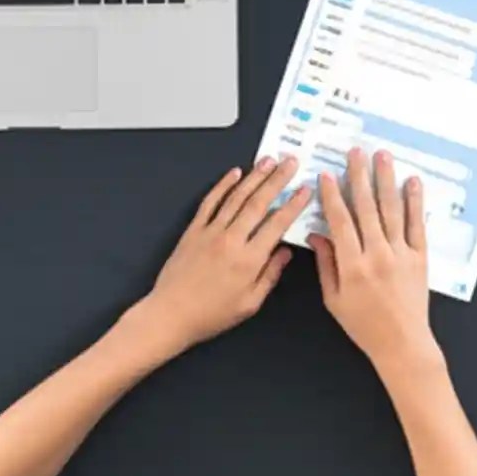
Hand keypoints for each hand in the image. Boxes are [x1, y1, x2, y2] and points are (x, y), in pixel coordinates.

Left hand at [132, 156, 310, 352]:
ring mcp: (210, 231)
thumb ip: (270, 275)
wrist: (172, 313)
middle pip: (258, 202)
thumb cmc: (212, 314)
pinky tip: (234, 173)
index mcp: (249, 260)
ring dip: (254, 176)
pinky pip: (210, 202)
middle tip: (290, 162)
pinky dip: (222, 185)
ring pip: (236, 197)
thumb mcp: (250, 303)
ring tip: (268, 161)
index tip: (305, 189)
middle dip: (277, 180)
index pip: (277, 224)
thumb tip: (285, 252)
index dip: (293, 204)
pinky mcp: (194, 230)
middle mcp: (231, 240)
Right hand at [312, 148, 441, 372]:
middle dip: (358, 176)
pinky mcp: (420, 258)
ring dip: (386, 180)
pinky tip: (412, 183)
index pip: (340, 221)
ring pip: (392, 209)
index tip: (326, 174)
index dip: (332, 195)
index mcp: (353, 265)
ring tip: (382, 156)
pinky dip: (415, 202)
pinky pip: (417, 225)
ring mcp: (402, 254)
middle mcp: (378, 255)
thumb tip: (317, 234)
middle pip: (366, 207)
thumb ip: (326, 263)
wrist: (402, 343)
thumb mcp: (334, 298)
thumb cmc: (364, 325)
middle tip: (355, 153)